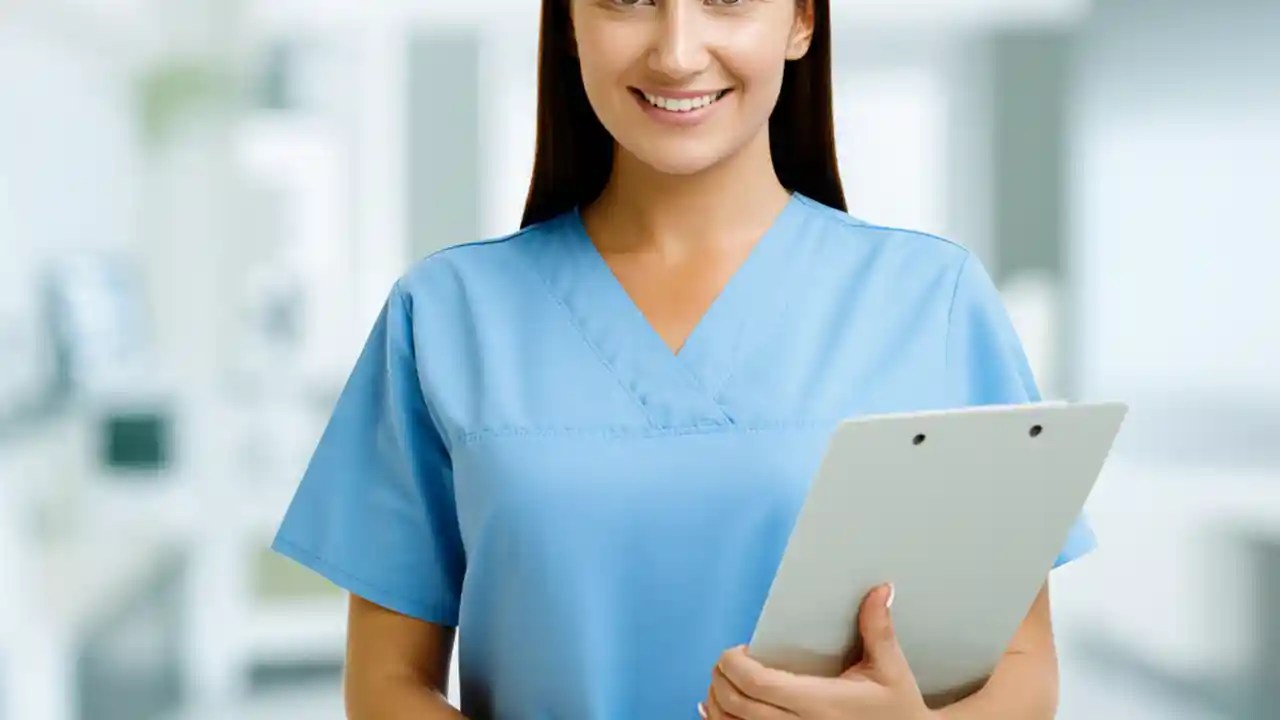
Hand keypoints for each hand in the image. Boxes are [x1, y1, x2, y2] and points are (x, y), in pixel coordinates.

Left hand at [701, 584, 935, 719]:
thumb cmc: (897, 710)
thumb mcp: (891, 669)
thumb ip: (878, 629)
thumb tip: (879, 588)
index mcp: (819, 704)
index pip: (759, 685)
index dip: (735, 665)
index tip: (737, 650)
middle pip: (735, 704)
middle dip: (720, 677)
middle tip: (728, 660)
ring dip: (717, 701)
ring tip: (724, 681)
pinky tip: (717, 710)